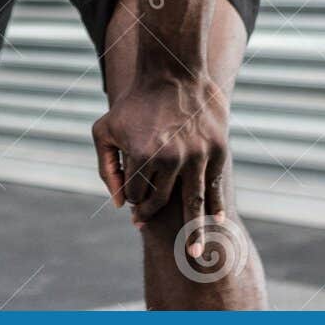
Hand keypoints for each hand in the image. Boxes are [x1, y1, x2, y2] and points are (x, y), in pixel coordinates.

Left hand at [91, 72, 229, 257]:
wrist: (173, 70)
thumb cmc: (135, 102)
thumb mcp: (105, 129)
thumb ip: (107, 167)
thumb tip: (120, 204)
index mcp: (142, 155)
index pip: (137, 195)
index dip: (134, 201)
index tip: (134, 205)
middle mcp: (172, 159)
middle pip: (162, 201)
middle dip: (153, 214)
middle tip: (149, 225)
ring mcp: (198, 155)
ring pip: (193, 202)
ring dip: (193, 231)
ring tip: (194, 255)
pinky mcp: (219, 149)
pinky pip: (216, 186)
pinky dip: (215, 206)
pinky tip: (217, 222)